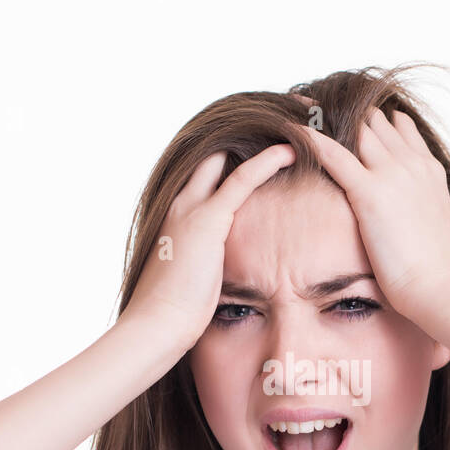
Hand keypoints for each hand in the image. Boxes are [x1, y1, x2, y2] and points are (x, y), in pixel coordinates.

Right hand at [124, 143, 295, 349]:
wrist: (156, 325)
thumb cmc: (173, 313)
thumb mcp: (192, 279)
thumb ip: (206, 265)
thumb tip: (221, 275)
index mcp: (177, 217)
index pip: (207, 173)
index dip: (234, 158)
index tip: (264, 150)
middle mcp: (181, 203)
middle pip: (214, 155)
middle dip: (246, 137)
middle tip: (281, 124)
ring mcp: (191, 207)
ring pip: (228, 157)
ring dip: (261, 140)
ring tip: (294, 129)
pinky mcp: (207, 218)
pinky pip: (243, 178)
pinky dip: (269, 161)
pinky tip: (292, 151)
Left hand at [292, 108, 449, 320]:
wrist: (439, 284)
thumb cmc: (446, 270)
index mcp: (429, 172)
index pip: (401, 131)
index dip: (380, 123)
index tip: (362, 120)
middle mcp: (411, 164)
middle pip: (376, 124)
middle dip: (351, 116)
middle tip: (321, 110)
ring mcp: (391, 174)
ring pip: (358, 130)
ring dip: (332, 122)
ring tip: (306, 111)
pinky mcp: (369, 191)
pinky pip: (334, 155)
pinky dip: (312, 139)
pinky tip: (294, 129)